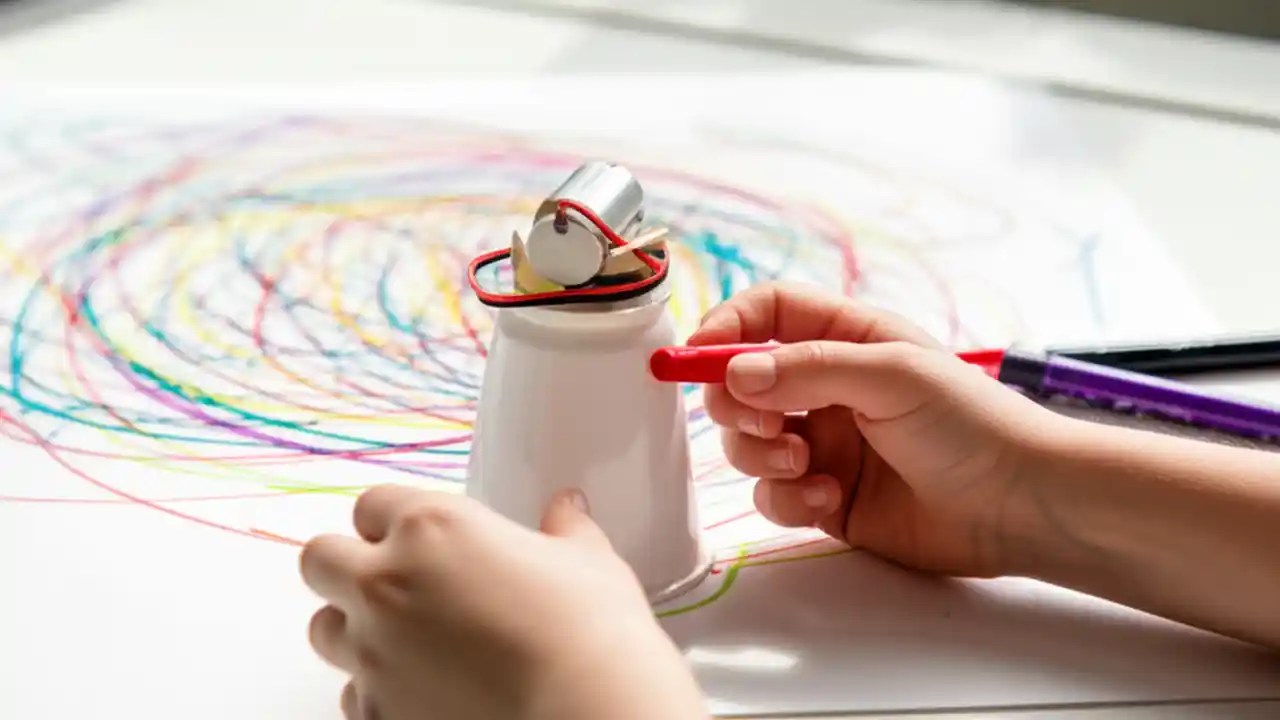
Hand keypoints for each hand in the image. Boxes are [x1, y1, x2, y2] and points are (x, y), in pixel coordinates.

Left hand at [300, 486, 706, 719]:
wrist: (584, 708)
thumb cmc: (587, 632)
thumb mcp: (587, 560)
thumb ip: (565, 529)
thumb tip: (567, 510)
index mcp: (432, 528)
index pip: (373, 503)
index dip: (395, 518)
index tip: (419, 533)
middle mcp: (387, 584)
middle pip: (320, 559)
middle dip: (348, 565)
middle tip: (392, 578)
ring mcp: (374, 653)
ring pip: (323, 629)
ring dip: (353, 627)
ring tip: (402, 636)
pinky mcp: (378, 711)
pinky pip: (351, 694)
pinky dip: (375, 689)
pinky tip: (419, 687)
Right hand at [690, 282, 1063, 577]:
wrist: (1020, 508)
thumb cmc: (973, 424)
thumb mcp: (892, 376)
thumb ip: (807, 371)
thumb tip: (734, 374)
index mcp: (847, 341)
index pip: (767, 313)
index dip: (727, 328)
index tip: (695, 355)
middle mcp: (827, 389)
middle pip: (741, 383)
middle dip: (736, 405)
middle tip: (762, 423)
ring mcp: (824, 445)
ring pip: (748, 444)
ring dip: (760, 456)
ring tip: (804, 467)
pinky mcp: (824, 498)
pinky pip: (772, 495)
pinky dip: (785, 499)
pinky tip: (825, 500)